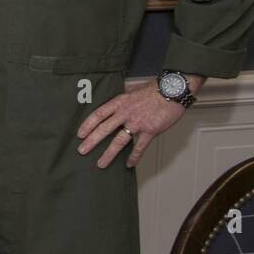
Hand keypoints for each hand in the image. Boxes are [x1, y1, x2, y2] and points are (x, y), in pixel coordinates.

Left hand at [77, 76, 203, 168]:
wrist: (172, 90)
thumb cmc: (154, 90)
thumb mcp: (132, 91)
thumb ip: (122, 100)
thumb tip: (114, 105)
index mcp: (120, 102)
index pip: (98, 114)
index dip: (87, 125)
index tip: (80, 134)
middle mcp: (125, 113)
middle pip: (104, 129)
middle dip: (91, 141)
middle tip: (82, 151)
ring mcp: (137, 123)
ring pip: (119, 141)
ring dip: (108, 154)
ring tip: (101, 163)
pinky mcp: (150, 130)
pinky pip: (140, 147)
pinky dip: (134, 156)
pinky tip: (129, 164)